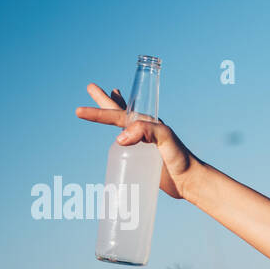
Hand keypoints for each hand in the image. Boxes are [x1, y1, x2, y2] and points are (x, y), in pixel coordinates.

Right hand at [76, 84, 198, 199]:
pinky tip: (117, 140)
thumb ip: (145, 131)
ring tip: (108, 100)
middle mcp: (143, 131)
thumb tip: (120, 138)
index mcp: (146, 123)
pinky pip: (126, 149)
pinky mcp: (143, 160)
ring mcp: (143, 145)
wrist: (190, 181)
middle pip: (118, 112)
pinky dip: (118, 141)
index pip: (117, 114)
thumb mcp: (166, 138)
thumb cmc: (180, 157)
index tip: (79, 112)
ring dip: (112, 114)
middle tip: (90, 87)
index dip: (98, 112)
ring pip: (122, 127)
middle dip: (104, 101)